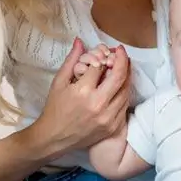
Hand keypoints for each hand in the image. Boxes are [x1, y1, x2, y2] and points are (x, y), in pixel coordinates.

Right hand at [32, 38, 130, 157]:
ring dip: (126, 75)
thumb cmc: (55, 109)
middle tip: (121, 52)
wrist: (54, 139)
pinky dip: (124, 92)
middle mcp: (98, 105)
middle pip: (119, 76)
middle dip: (122, 60)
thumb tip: (80, 41)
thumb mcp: (59, 82)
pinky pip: (125, 105)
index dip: (103, 55)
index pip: (99, 66)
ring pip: (126, 90)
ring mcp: (108, 117)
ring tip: (122, 66)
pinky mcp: (113, 127)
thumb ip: (71, 60)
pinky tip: (120, 85)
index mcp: (82, 92)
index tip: (106, 50)